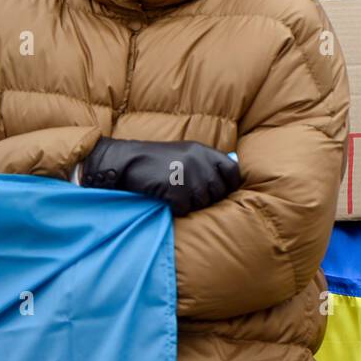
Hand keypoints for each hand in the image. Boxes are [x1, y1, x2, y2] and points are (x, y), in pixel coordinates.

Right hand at [81, 138, 240, 216]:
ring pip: (202, 202)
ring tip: (177, 196)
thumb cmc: (157, 160)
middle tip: (191, 196)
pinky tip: (168, 200)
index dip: (230, 184)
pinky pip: (185, 208)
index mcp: (204, 151)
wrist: (127, 160)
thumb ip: (206, 163)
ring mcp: (187, 174)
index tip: (222, 192)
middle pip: (218, 191)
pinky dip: (177, 209)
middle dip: (207, 198)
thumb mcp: (186, 153)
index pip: (233, 170)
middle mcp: (199, 161)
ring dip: (191, 204)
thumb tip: (228, 181)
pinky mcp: (174, 187)